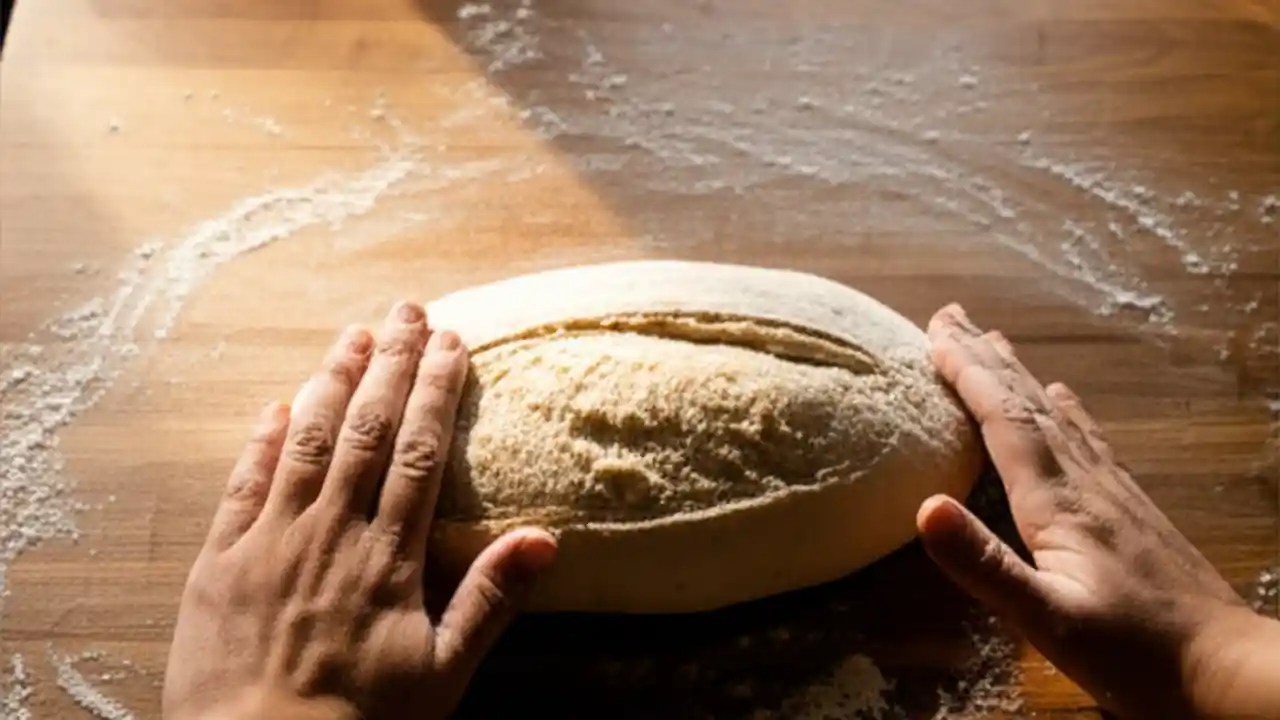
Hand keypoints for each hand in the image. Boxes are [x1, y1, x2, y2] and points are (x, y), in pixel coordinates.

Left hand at [163, 302, 557, 719]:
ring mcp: (270, 541)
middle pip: (364, 428)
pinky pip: (242, 484)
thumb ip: (491, 600)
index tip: (451, 343)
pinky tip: (277, 405)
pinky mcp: (220, 561)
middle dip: (388, 362)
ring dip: (331, 381)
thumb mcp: (445, 674)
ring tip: (352, 333)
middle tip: (406, 310)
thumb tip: (544, 538)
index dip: (435, 390)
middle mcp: (330, 532)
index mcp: (388, 555)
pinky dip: (260, 440)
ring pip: (306, 441)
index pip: (418, 451)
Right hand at [917, 304, 1279, 718]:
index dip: (968, 374)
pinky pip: (1087, 438)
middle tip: (947, 314)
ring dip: (1018, 374)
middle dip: (984, 357)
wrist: (1227, 672)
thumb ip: (986, 565)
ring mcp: (1113, 493)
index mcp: (1058, 503)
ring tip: (992, 338)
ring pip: (1056, 415)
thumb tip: (924, 507)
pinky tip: (1062, 398)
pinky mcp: (1130, 509)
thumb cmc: (1134, 654)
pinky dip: (1064, 409)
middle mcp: (1086, 483)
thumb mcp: (1048, 621)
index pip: (1006, 421)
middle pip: (1028, 404)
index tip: (933, 334)